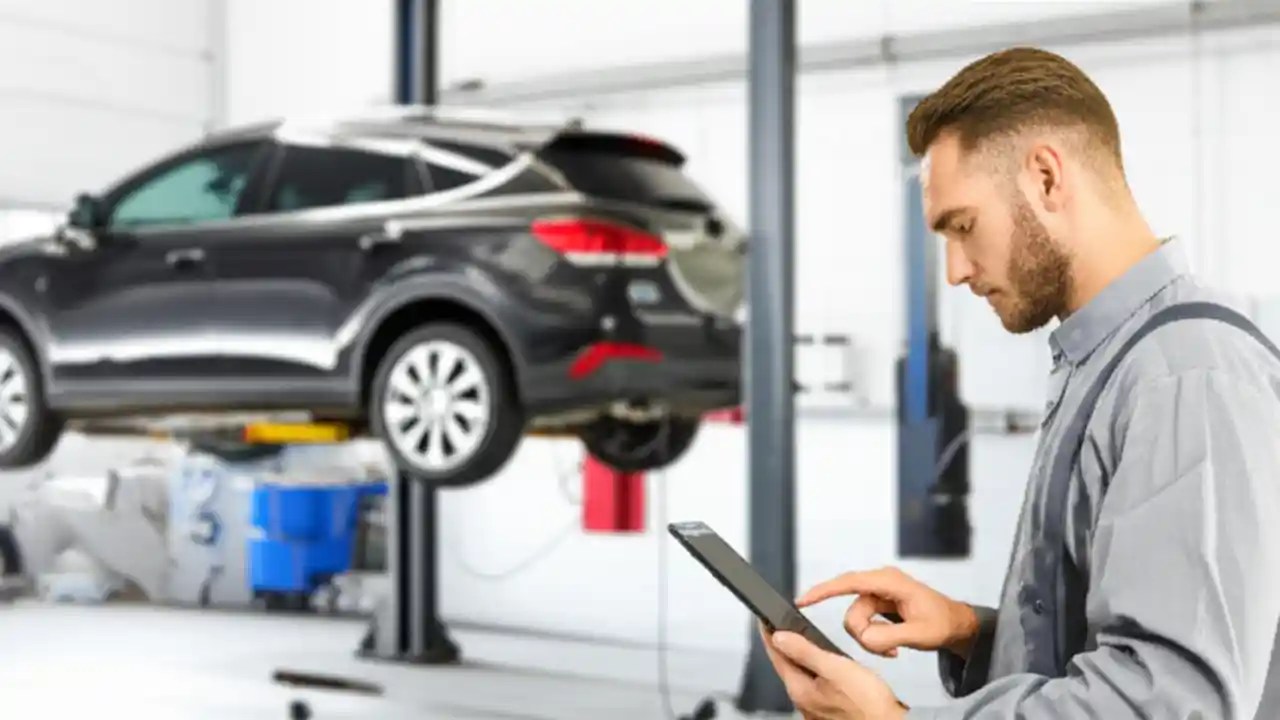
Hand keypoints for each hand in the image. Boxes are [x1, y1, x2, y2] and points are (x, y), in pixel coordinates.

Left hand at [760, 623, 906, 719]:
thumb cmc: (867, 704)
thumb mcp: (835, 669)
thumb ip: (805, 652)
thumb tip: (779, 637)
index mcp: (800, 690)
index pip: (776, 655)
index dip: (770, 634)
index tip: (764, 618)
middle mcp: (804, 701)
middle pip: (787, 666)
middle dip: (783, 644)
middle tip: (779, 624)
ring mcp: (816, 707)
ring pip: (801, 675)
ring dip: (799, 656)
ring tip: (799, 639)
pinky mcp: (831, 709)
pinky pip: (815, 684)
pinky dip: (814, 668)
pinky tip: (823, 664)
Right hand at [797, 566, 979, 658]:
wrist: (956, 624)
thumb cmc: (942, 622)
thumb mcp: (920, 633)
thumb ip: (890, 635)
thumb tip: (864, 637)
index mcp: (889, 581)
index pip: (849, 583)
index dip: (824, 591)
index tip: (803, 600)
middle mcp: (880, 583)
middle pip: (853, 612)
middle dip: (865, 635)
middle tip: (888, 650)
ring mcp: (878, 593)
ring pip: (856, 621)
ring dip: (871, 640)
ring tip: (893, 648)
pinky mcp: (877, 604)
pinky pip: (863, 623)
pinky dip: (874, 638)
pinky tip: (892, 645)